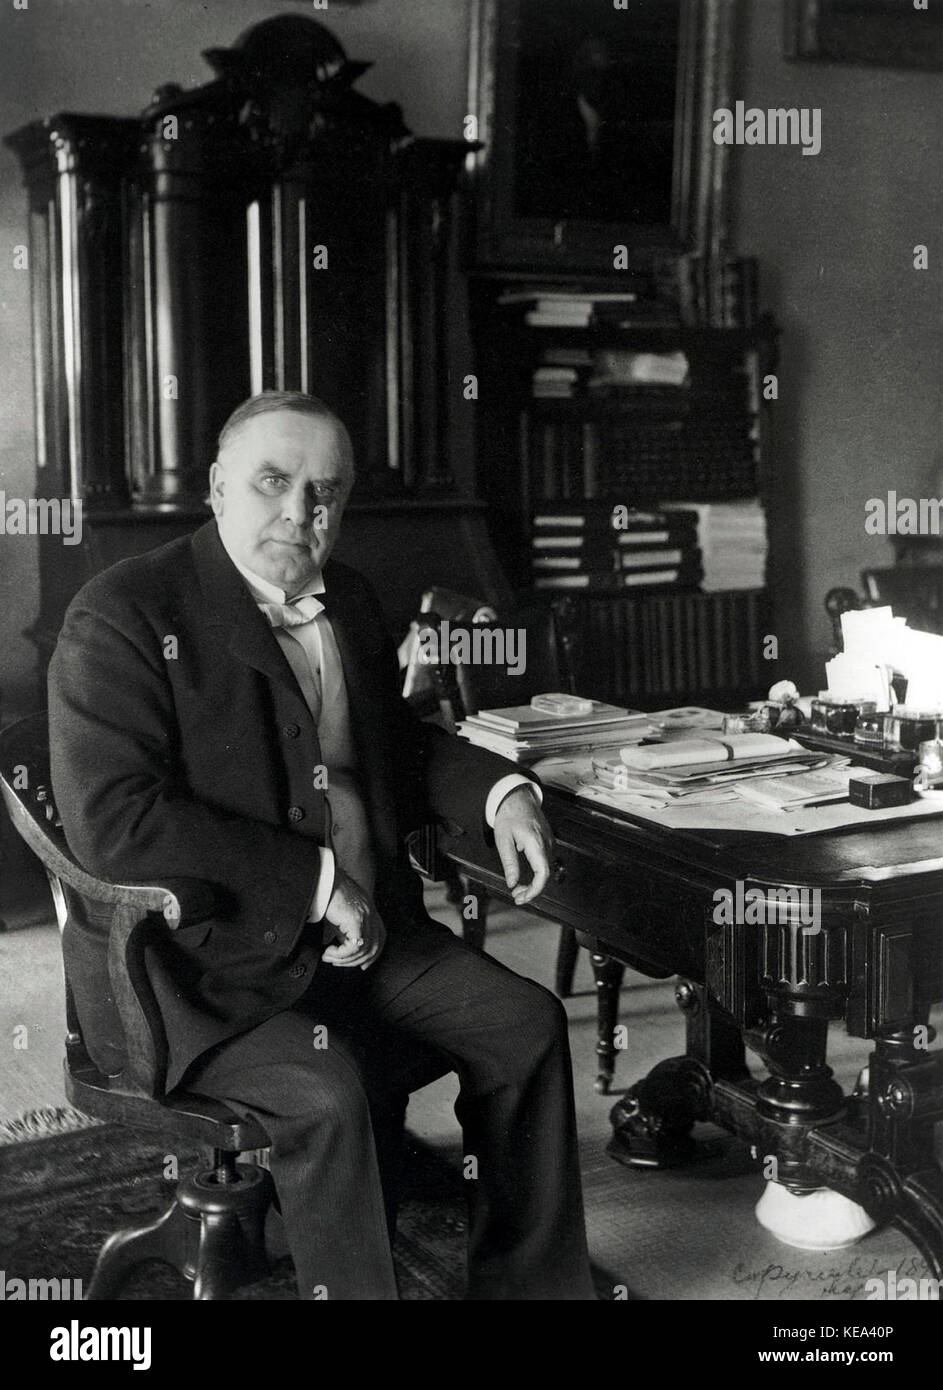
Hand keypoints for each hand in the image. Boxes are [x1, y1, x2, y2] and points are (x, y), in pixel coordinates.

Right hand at [322, 869, 385, 969]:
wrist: (322, 879)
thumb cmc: (327, 893)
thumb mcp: (338, 915)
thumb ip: (343, 930)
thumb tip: (338, 946)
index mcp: (369, 910)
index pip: (380, 937)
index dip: (374, 954)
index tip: (363, 965)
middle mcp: (370, 913)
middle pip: (374, 946)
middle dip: (357, 961)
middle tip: (338, 963)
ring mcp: (365, 916)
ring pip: (363, 950)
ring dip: (344, 959)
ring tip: (329, 957)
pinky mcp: (355, 919)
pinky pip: (354, 947)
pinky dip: (341, 954)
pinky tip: (328, 951)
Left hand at [493, 785, 552, 906]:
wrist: (517, 797)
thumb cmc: (509, 814)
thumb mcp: (503, 840)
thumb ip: (509, 863)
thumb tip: (512, 882)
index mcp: (535, 843)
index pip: (543, 874)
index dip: (535, 890)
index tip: (523, 897)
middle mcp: (546, 844)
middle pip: (546, 875)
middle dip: (532, 890)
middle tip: (517, 896)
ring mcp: (549, 842)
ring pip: (546, 870)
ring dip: (534, 883)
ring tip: (518, 889)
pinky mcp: (548, 842)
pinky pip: (545, 862)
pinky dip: (536, 874)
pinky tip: (524, 876)